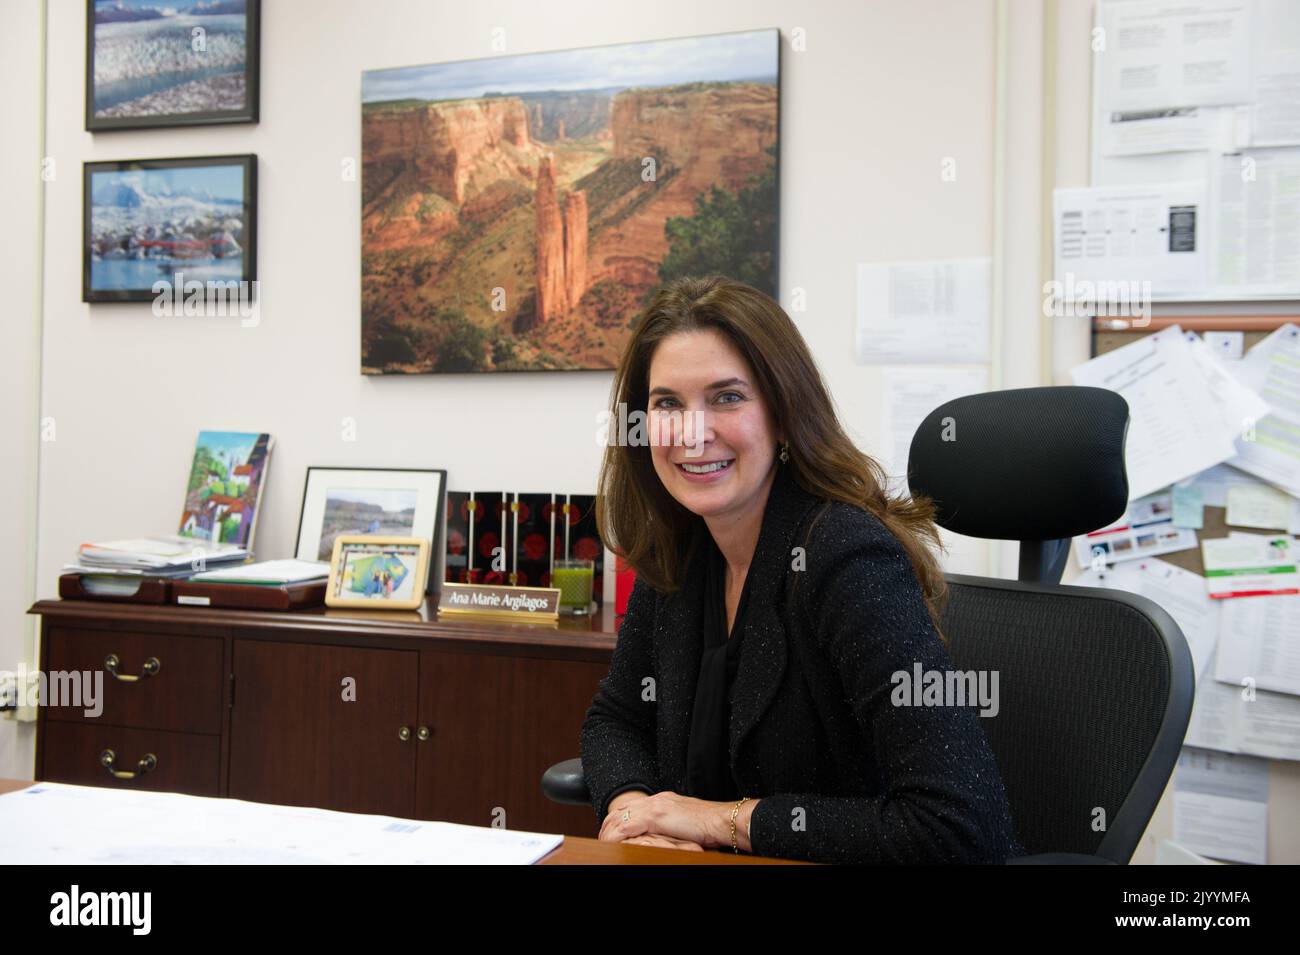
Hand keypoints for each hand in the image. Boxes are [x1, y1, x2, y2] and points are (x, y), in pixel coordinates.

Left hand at [599, 790, 728, 847]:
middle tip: (601, 838)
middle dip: (608, 824)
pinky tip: (610, 843)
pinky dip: (615, 836)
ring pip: (620, 817)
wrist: (721, 821)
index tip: (610, 830)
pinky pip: (626, 827)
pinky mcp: (656, 816)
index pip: (632, 807)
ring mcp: (655, 806)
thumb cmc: (710, 826)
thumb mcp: (685, 824)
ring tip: (602, 843)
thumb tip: (661, 837)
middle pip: (621, 809)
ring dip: (608, 830)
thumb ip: (670, 826)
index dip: (618, 818)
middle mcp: (656, 799)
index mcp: (663, 800)